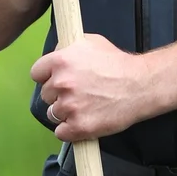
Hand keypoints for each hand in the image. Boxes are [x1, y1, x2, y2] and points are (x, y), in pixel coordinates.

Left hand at [31, 34, 156, 140]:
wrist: (140, 86)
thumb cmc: (118, 64)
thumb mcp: (91, 42)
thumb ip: (68, 48)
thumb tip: (55, 53)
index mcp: (61, 61)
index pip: (36, 73)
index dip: (47, 77)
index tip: (56, 80)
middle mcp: (61, 83)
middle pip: (45, 95)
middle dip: (59, 95)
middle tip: (78, 93)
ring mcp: (69, 106)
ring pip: (53, 114)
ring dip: (65, 113)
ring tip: (85, 107)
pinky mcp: (78, 126)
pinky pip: (61, 132)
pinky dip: (70, 130)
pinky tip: (84, 121)